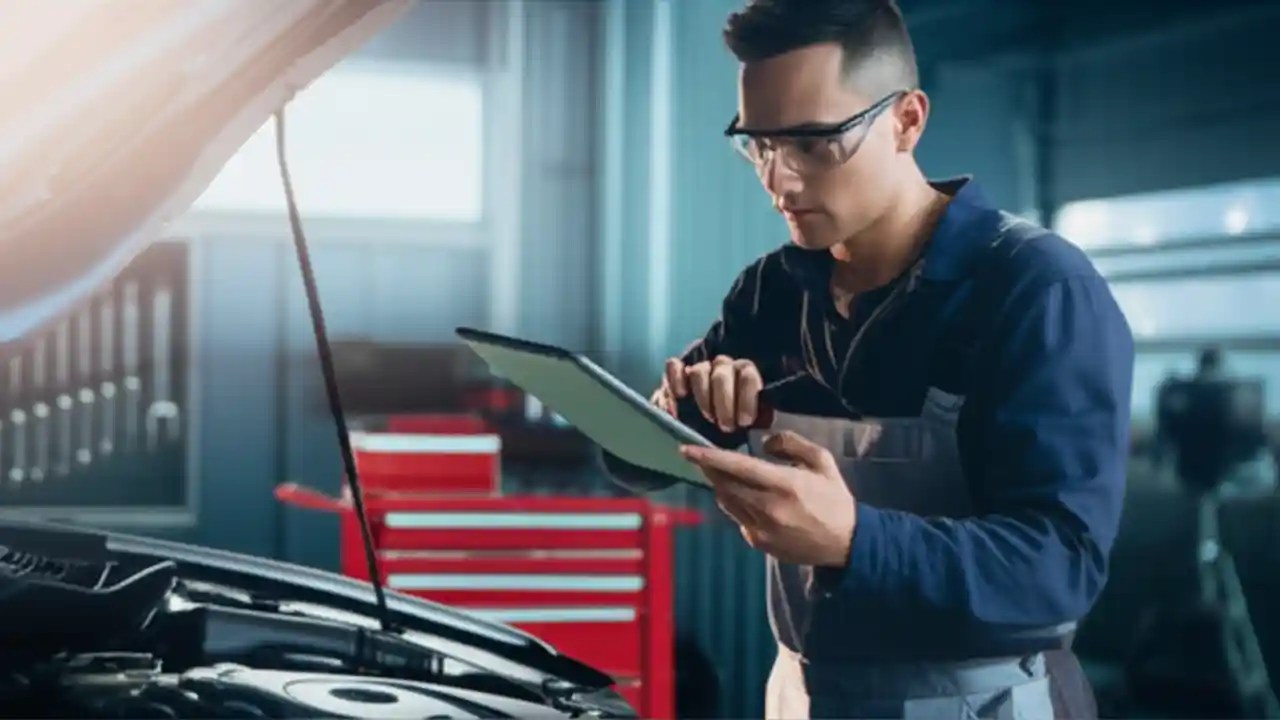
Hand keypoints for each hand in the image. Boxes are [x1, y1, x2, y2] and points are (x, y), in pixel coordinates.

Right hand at [653, 355, 762, 431]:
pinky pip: (674, 366)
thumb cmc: (736, 424)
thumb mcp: (754, 422)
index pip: (747, 375)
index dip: (746, 398)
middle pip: (722, 374)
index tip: (745, 422)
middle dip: (724, 401)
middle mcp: (723, 366)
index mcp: (745, 374)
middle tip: (726, 426)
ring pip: (700, 371)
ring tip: (707, 417)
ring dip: (703, 395)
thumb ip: (760, 418)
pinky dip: (676, 379)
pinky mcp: (678, 372)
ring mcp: (700, 368)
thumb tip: (764, 423)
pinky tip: (681, 395)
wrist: (712, 425)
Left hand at [680, 431, 855, 566]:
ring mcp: (761, 530)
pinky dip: (736, 504)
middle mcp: (768, 509)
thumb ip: (792, 444)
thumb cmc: (834, 498)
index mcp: (785, 485)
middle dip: (709, 470)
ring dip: (721, 486)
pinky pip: (737, 518)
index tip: (686, 449)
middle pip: (724, 485)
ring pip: (726, 502)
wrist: (845, 543)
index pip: (737, 468)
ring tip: (724, 474)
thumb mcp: (822, 461)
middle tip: (701, 457)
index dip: (709, 458)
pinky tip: (748, 498)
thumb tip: (764, 443)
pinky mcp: (759, 543)